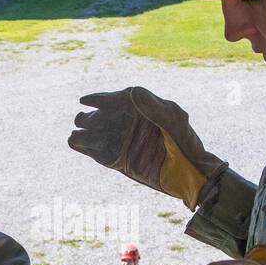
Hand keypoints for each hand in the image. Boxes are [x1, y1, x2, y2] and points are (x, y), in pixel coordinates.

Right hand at [69, 87, 225, 209]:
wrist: (190, 174)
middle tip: (84, 122)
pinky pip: (100, 153)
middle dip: (91, 118)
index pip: (117, 100)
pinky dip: (86, 149)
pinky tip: (75, 143)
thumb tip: (132, 91)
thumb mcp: (173, 121)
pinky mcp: (121, 161)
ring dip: (84, 133)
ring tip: (75, 136)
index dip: (100, 99)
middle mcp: (130, 124)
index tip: (84, 100)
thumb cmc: (187, 143)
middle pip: (104, 117)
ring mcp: (125, 142)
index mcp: (143, 109)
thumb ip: (154, 107)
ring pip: (98, 135)